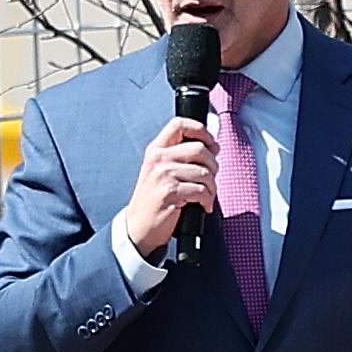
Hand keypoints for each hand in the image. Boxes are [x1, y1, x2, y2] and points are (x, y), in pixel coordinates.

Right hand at [113, 116, 217, 256]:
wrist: (139, 227)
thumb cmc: (155, 199)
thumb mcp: (161, 171)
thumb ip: (180, 156)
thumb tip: (213, 147)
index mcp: (156, 150)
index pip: (179, 124)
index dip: (201, 130)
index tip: (212, 144)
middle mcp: (158, 158)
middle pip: (199, 148)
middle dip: (213, 165)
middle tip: (210, 178)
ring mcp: (163, 175)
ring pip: (205, 172)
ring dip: (212, 187)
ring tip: (205, 196)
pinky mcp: (170, 192)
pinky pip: (202, 191)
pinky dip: (207, 200)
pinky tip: (202, 206)